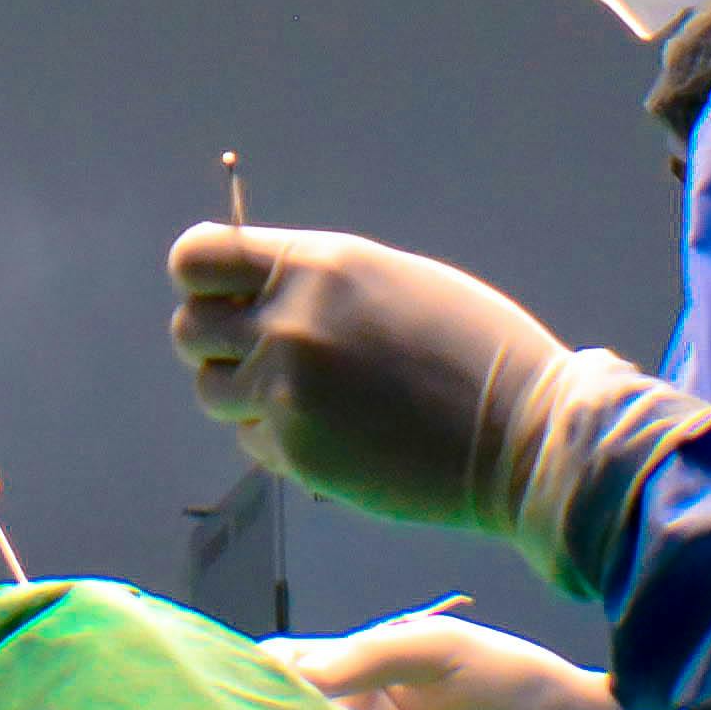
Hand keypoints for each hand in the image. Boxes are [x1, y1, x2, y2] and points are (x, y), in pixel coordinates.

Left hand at [162, 222, 575, 537]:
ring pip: (212, 392)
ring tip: (305, 397)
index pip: (196, 258)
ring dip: (243, 396)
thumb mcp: (389, 281)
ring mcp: (286, 391)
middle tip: (266, 357)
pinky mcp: (296, 452)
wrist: (521, 434)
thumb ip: (313, 281)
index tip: (225, 298)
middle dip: (216, 344)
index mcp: (315, 265)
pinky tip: (336, 434)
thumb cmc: (471, 348)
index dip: (201, 280)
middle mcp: (288, 323)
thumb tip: (251, 292)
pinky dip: (278, 439)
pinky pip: (251, 440)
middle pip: (188, 330)